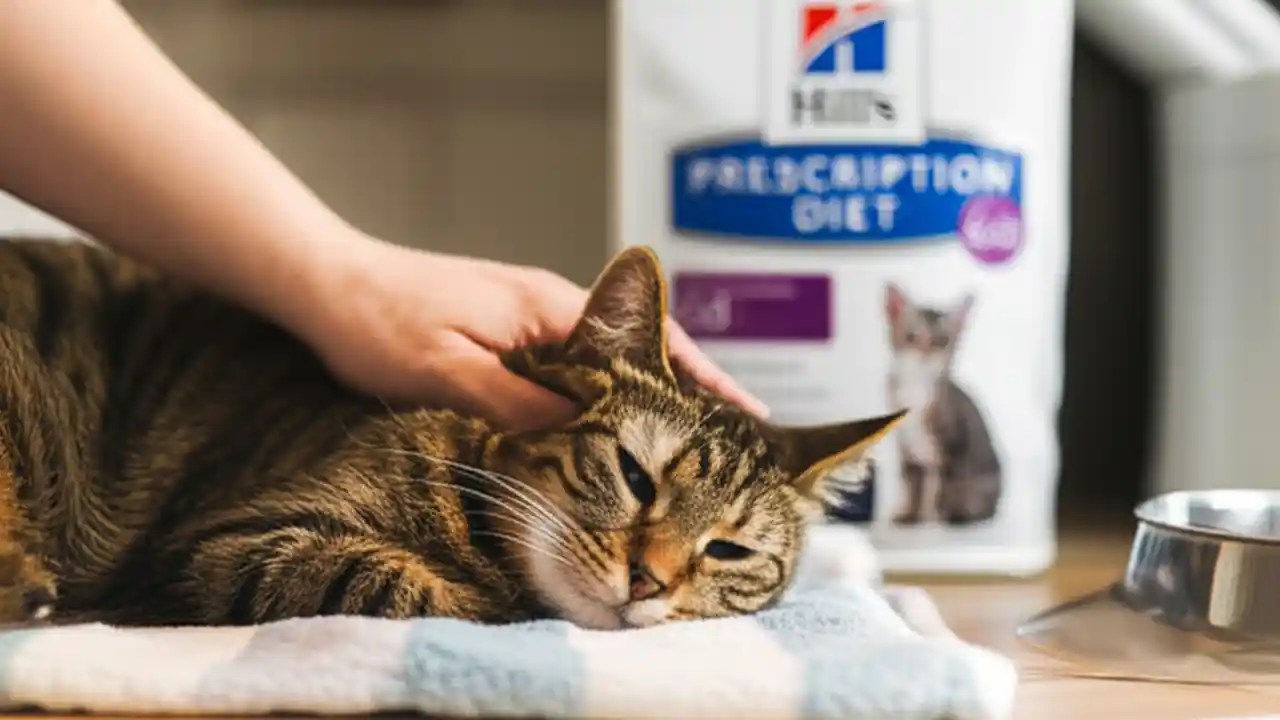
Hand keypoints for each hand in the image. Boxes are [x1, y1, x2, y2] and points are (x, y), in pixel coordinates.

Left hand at [281, 232, 767, 430]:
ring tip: (689, 450)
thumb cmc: (378, 322)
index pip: (650, 341)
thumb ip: (515, 402)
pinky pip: (577, 372)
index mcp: (550, 309)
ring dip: (652, 399)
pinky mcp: (509, 338)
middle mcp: (552, 310)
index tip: (747, 415)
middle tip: (733, 448)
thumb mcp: (445, 370)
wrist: (326, 283)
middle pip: (645, 351)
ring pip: (613, 365)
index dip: (702, 379)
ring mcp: (532, 322)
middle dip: (693, 393)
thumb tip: (589, 436)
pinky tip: (611, 433)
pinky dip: (608, 400)